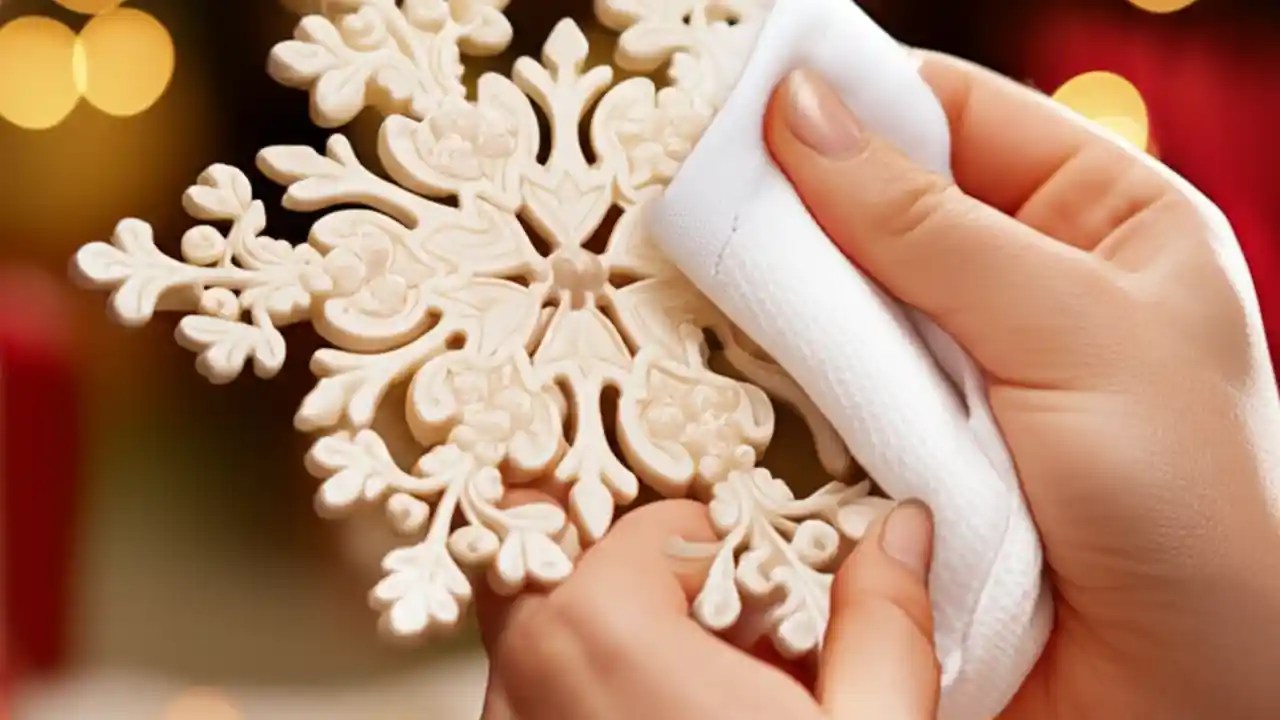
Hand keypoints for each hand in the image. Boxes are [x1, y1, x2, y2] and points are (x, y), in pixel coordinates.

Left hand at [477, 498, 938, 719]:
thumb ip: (882, 624)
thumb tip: (902, 535)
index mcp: (603, 633)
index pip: (656, 524)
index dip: (727, 552)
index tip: (765, 594)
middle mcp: (526, 675)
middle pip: (571, 555)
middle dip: (648, 574)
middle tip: (723, 623)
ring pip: (543, 626)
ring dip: (617, 634)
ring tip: (705, 687)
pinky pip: (535, 691)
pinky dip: (588, 688)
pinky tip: (668, 718)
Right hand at [766, 57, 1279, 717]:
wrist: (1177, 705)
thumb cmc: (1195, 512)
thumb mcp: (1074, 332)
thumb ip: (932, 227)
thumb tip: (803, 112)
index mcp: (1108, 224)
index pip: (961, 118)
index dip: (862, 98)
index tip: (756, 96)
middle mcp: (1030, 292)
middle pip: (887, 209)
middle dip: (804, 204)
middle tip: (704, 186)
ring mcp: (963, 379)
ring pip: (846, 305)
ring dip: (789, 301)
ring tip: (705, 273)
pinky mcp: (909, 456)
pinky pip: (828, 394)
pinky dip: (787, 385)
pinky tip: (738, 366)